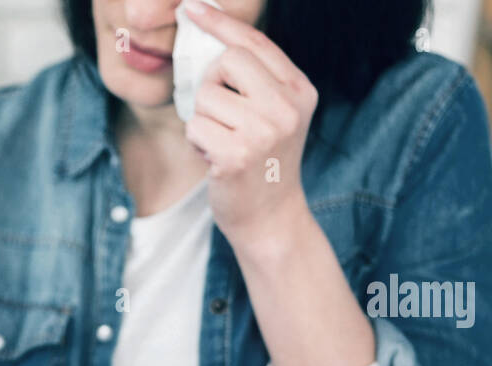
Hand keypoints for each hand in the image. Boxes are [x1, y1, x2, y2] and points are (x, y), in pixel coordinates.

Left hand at [182, 1, 317, 251]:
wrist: (271, 219)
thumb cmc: (264, 164)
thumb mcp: (275, 115)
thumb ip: (256, 80)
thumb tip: (210, 40)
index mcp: (300, 90)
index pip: (255, 43)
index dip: (221, 22)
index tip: (192, 7)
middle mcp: (287, 107)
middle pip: (227, 62)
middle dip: (212, 85)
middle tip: (222, 115)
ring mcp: (264, 132)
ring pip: (205, 97)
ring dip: (203, 121)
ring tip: (222, 143)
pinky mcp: (236, 155)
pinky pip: (195, 127)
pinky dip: (197, 144)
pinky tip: (215, 160)